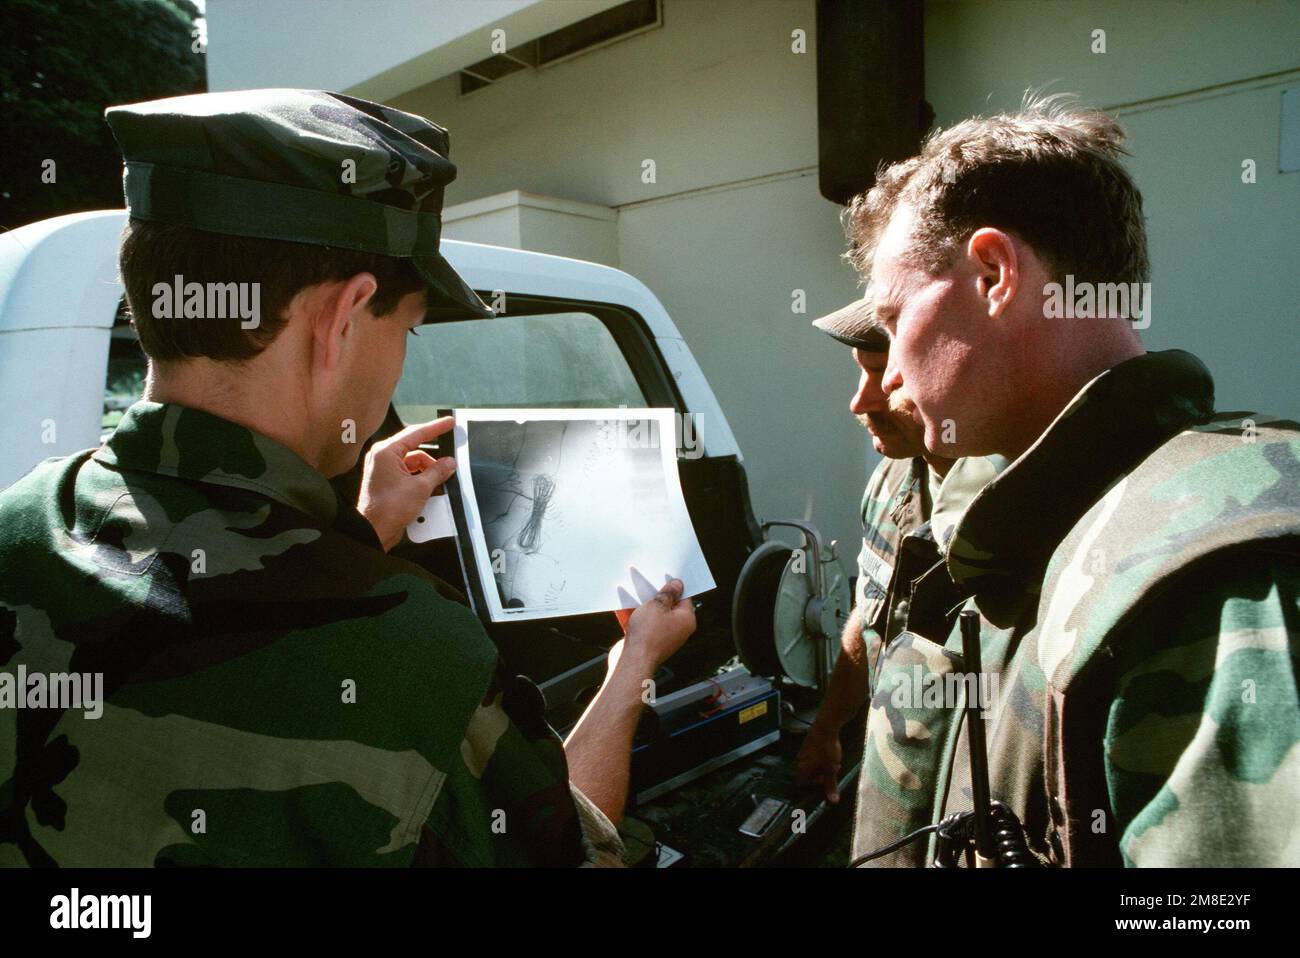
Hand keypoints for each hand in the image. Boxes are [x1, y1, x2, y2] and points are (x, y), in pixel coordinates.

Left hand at [358, 417, 456, 550]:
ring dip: (428, 472)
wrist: (374, 531)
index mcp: (386, 452)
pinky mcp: (388, 482)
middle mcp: (383, 458)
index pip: (415, 433)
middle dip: (433, 459)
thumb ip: (437, 471)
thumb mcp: (420, 488)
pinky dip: (422, 480)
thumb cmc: (387, 509)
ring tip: (441, 482)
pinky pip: (410, 474)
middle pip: (416, 450)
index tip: (449, 422)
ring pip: (414, 464)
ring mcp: (385, 470)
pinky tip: (432, 489)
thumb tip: (449, 463)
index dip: (435, 428)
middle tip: (450, 461)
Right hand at [620, 579, 695, 671]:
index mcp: (686, 620)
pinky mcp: (647, 642)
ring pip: (652, 615)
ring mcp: (662, 637)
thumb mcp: (657, 605)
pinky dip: (633, 616)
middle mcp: (676, 630)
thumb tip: (676, 585)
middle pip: (668, 606)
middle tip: (647, 584)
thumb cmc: (648, 635)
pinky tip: (622, 607)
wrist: (632, 661)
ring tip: (632, 593)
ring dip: (641, 605)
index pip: (684, 598)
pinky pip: (641, 624)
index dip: (674, 587)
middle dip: (655, 596)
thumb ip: (667, 593)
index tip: (665, 578)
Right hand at [795, 721, 842, 802]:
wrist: (825, 727)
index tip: (824, 780)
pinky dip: (820, 758)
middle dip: (820, 775)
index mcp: (802, 768)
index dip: (812, 785)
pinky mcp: (808, 743)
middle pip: (807, 774)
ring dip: (821, 766)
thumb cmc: (827, 750)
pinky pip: (812, 756)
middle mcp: (800, 760)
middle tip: (832, 771)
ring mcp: (803, 751)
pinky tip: (830, 753)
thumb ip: (831, 785)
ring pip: (811, 764)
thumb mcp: (831, 770)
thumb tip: (833, 801)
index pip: (801, 783)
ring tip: (833, 762)